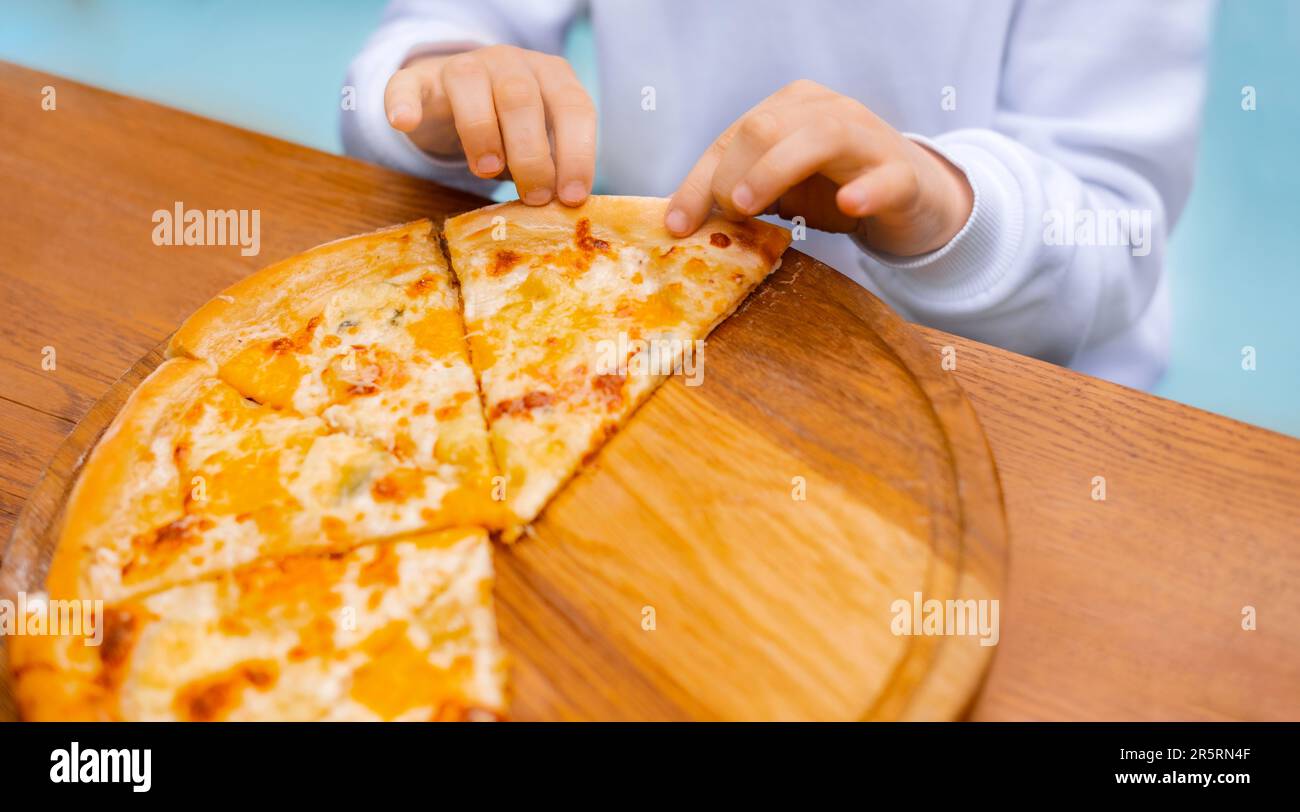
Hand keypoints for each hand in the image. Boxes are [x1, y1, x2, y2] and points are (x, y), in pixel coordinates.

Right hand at [384, 45, 596, 205]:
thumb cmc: (512, 131)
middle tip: (533, 196)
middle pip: (522, 98)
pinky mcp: (421, 78)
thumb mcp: (541, 145)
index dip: (577, 153)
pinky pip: (407, 83)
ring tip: (486, 172)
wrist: (457, 98)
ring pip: (471, 85)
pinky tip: (404, 124)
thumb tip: (565, 209)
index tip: (572, 196)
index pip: (573, 107)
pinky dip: (404, 102)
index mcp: (552, 76)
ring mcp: (464, 66)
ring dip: (481, 132)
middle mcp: (511, 63)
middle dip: (532, 153)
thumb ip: (553, 167)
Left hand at [665, 80, 972, 256]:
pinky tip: (849, 204)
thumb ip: (739, 192)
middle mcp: (827, 112)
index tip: (677, 225)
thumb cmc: (836, 186)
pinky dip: (867, 189)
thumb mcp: (781, 186)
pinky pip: (887, 177)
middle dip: (732, 172)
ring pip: (820, 137)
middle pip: (765, 127)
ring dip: (775, 171)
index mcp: (790, 109)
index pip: (732, 139)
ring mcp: (868, 140)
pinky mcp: (904, 175)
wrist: (914, 197)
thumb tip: (683, 222)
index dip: (699, 182)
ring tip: (748, 205)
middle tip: (723, 214)